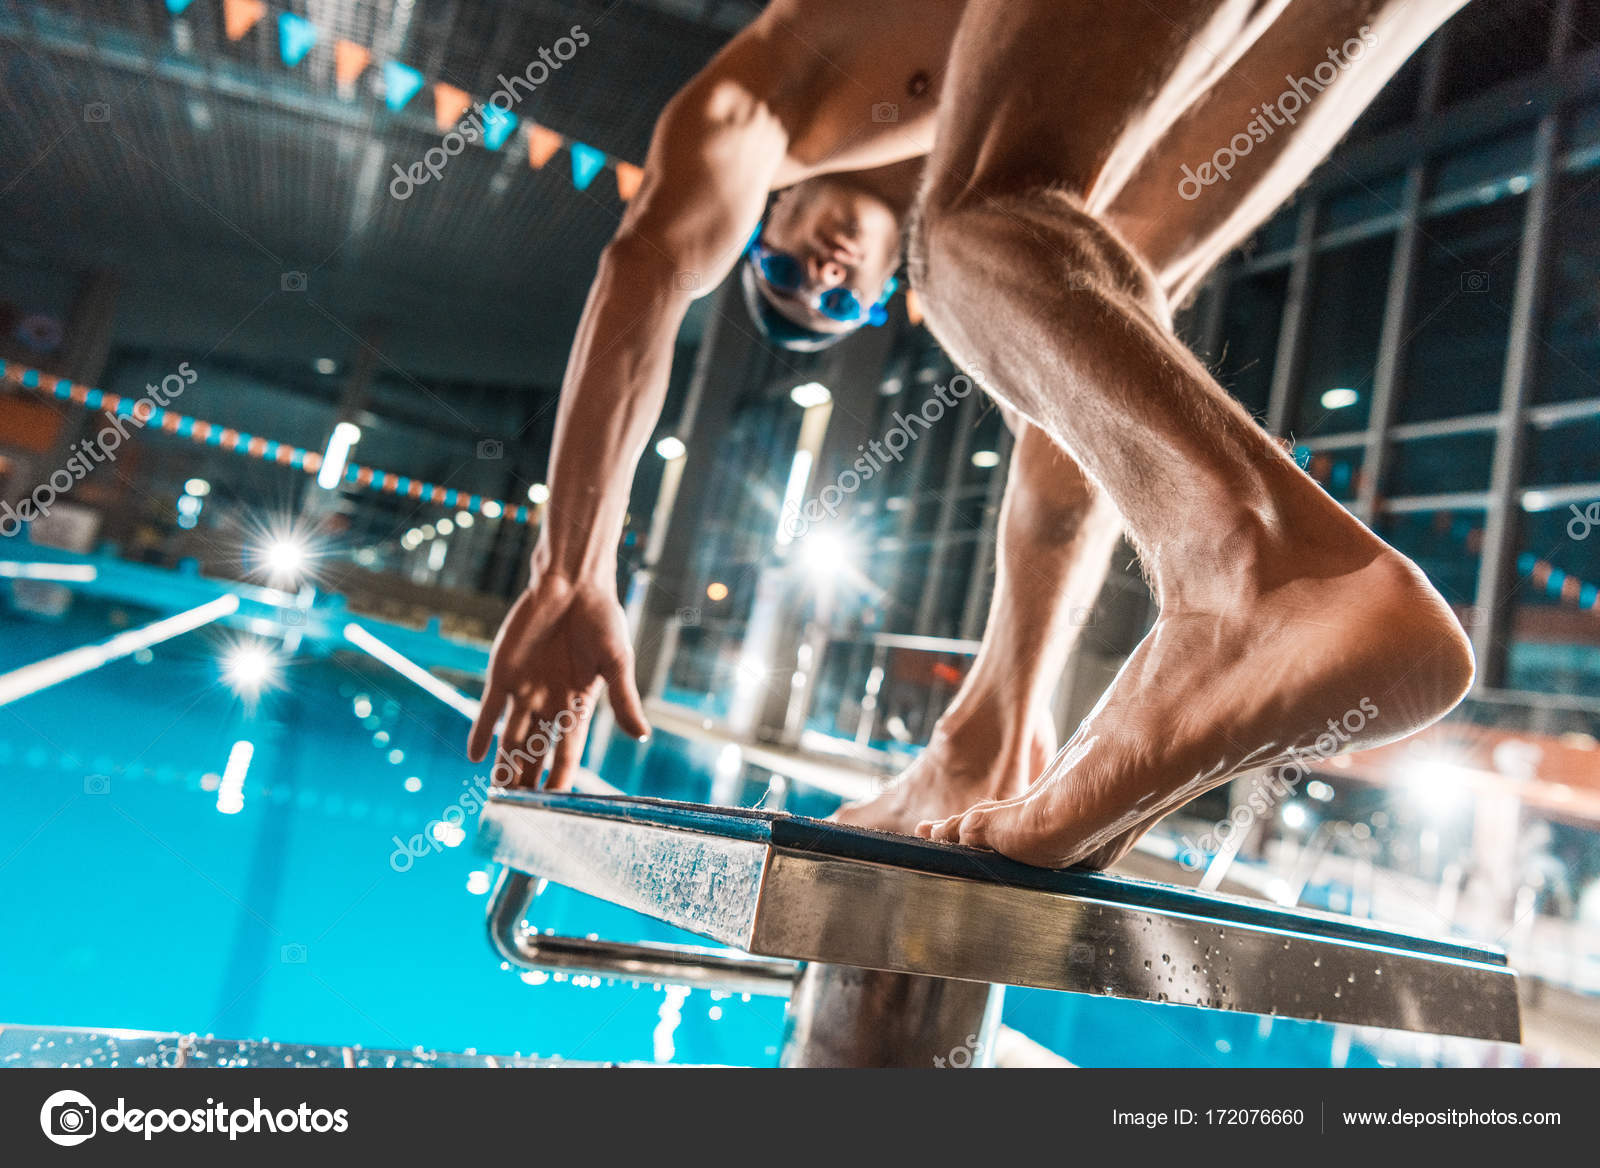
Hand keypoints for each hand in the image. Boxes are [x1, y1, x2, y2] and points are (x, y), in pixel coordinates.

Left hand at [467, 572, 649, 789]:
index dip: (561, 777)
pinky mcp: (502, 674)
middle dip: (528, 779)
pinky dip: (481, 732)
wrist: (573, 584)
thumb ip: (624, 700)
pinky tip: (475, 756)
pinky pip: (488, 710)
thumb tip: (642, 735)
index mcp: (578, 705)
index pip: (568, 752)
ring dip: (504, 765)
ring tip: (499, 794)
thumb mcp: (617, 662)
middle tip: (521, 808)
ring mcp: (523, 690)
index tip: (556, 803)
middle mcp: (549, 704)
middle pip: (535, 751)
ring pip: (510, 738)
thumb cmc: (602, 620)